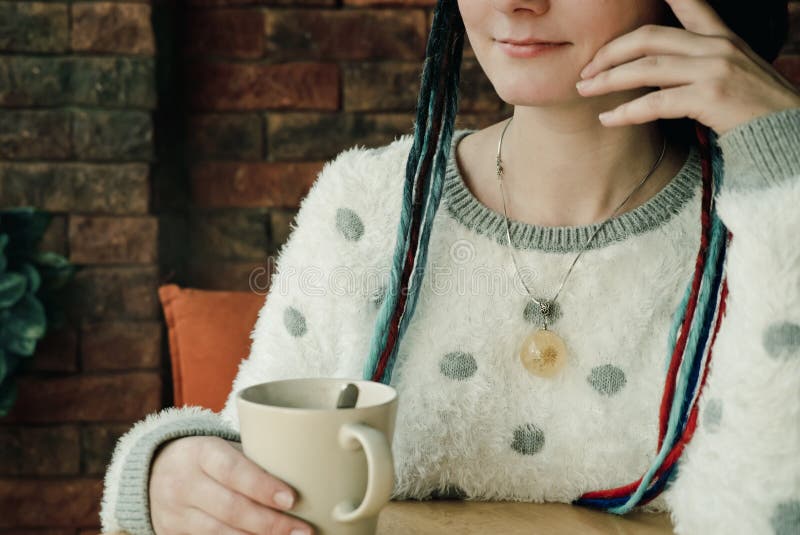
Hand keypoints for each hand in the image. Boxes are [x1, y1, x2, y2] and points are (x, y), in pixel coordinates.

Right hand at [149, 436, 314, 534]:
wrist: (154, 471)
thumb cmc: (208, 458)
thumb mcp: (224, 448)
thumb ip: (255, 460)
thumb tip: (307, 474)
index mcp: (200, 453)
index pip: (233, 470)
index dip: (263, 486)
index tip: (291, 499)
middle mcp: (184, 484)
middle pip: (230, 509)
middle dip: (270, 523)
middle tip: (302, 530)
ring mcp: (175, 514)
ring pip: (220, 534)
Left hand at [575, 0, 799, 134]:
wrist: (784, 133)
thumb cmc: (753, 109)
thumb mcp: (732, 72)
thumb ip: (698, 62)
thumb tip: (654, 71)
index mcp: (721, 37)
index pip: (690, 4)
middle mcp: (717, 47)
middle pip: (648, 38)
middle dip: (610, 53)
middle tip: (586, 70)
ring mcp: (714, 69)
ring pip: (646, 67)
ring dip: (609, 79)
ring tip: (586, 90)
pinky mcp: (710, 96)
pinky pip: (656, 102)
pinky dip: (627, 112)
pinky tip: (608, 119)